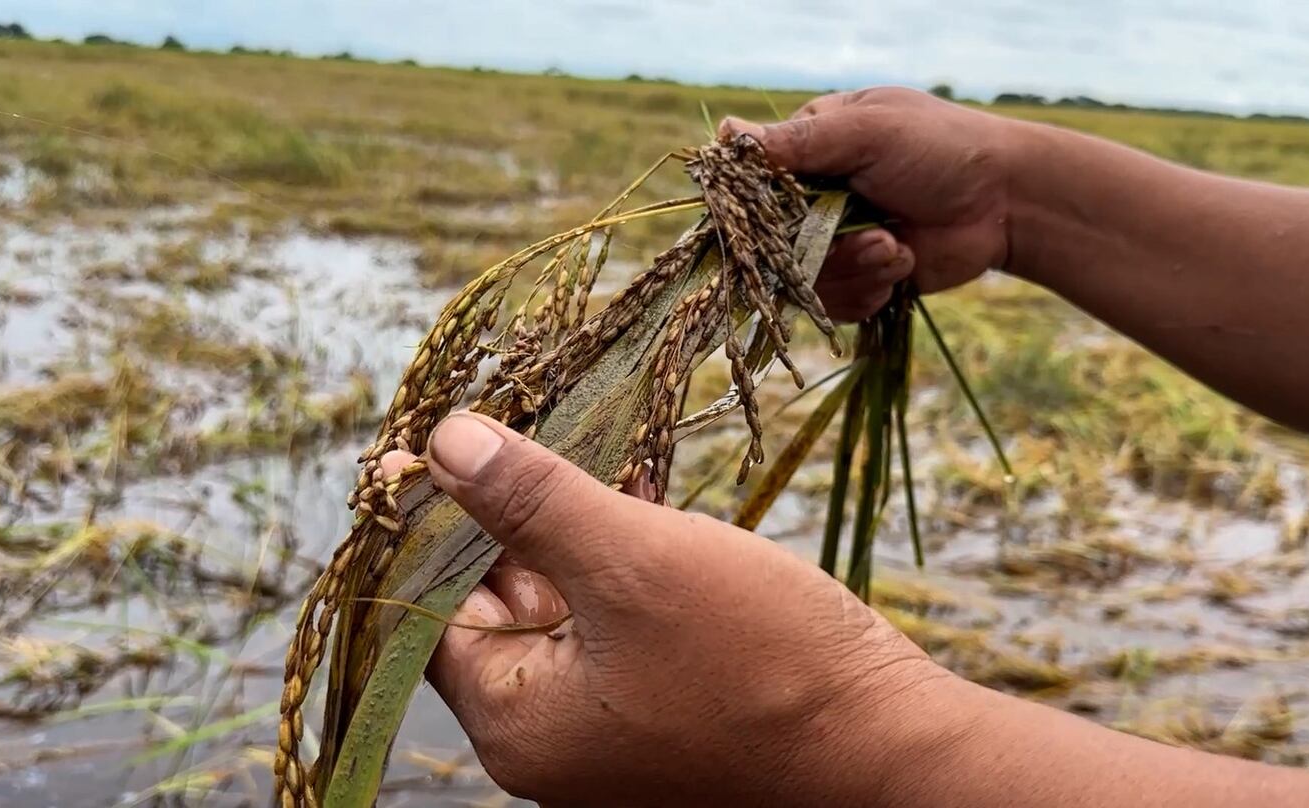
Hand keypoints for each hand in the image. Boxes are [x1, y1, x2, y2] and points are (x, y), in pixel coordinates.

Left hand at [380, 412, 958, 807]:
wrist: (893, 746)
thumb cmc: (763, 662)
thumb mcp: (634, 562)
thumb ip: (529, 503)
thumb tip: (442, 445)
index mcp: (518, 722)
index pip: (429, 614)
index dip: (422, 526)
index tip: (415, 447)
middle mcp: (551, 737)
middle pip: (493, 609)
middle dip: (495, 519)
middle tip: (493, 428)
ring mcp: (611, 726)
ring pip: (560, 608)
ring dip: (561, 531)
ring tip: (559, 446)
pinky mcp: (665, 706)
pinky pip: (614, 624)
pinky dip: (613, 563)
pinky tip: (627, 496)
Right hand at [721, 87, 1018, 320]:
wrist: (1009, 202)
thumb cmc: (942, 149)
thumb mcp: (867, 132)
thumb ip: (797, 142)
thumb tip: (725, 135)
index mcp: (809, 148)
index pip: (753, 187)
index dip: (758, 214)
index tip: (783, 226)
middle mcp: (815, 197)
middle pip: (773, 243)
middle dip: (820, 248)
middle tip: (873, 235)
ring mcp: (836, 240)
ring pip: (803, 280)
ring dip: (854, 269)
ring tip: (896, 247)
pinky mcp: (861, 277)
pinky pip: (835, 304)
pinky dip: (868, 291)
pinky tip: (901, 265)